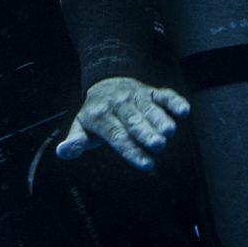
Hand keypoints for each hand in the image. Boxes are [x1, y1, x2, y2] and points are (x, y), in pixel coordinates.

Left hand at [56, 77, 191, 170]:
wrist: (106, 82)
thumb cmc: (96, 114)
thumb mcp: (81, 127)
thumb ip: (75, 141)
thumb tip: (63, 151)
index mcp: (101, 116)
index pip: (117, 136)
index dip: (131, 150)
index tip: (146, 164)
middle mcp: (119, 105)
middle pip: (134, 122)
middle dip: (146, 133)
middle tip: (159, 145)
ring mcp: (136, 97)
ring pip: (150, 109)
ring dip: (161, 119)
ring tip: (170, 131)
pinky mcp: (151, 92)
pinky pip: (163, 95)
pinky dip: (174, 101)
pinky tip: (184, 111)